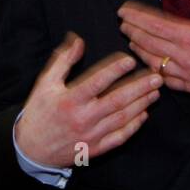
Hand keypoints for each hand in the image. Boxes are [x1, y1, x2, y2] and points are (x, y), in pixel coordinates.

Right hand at [14, 33, 161, 168]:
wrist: (32, 149)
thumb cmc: (39, 112)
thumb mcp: (45, 83)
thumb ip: (62, 61)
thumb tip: (78, 40)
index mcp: (69, 100)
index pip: (97, 82)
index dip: (115, 70)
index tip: (131, 60)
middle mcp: (82, 118)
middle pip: (117, 101)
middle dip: (140, 88)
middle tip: (157, 77)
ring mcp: (91, 136)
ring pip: (122, 118)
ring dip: (141, 104)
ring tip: (155, 91)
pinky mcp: (95, 149)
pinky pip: (119, 137)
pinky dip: (133, 126)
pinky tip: (143, 114)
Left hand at [118, 0, 189, 102]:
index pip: (154, 25)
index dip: (136, 17)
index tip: (123, 11)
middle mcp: (182, 56)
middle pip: (148, 43)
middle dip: (132, 31)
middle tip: (122, 24)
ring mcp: (183, 73)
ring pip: (152, 62)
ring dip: (139, 50)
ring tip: (131, 41)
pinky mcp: (188, 87)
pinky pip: (164, 79)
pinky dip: (152, 71)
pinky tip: (149, 65)